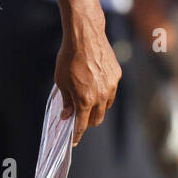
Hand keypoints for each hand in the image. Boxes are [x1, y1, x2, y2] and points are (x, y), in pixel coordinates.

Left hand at [54, 11, 120, 145]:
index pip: (82, 125)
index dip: (77, 135)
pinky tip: (95, 85)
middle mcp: (101, 96)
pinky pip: (111, 92)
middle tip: (78, 117)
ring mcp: (111, 86)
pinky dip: (103, 94)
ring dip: (96, 108)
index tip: (73, 141)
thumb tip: (67, 115)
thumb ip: (66, 101)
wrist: (84, 36)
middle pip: (97, 119)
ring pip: (106, 107)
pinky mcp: (117, 76)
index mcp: (85, 99)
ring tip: (86, 100)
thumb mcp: (60, 81)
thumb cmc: (68, 58)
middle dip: (87, 122)